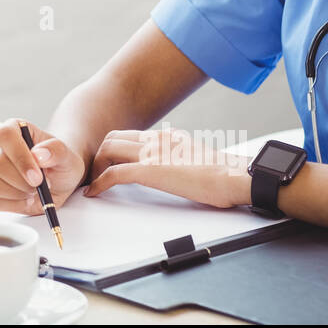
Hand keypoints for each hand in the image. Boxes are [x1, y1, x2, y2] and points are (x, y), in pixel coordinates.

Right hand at [0, 119, 85, 214]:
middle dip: (22, 181)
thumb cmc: (58, 162)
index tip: (37, 176)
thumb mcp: (66, 154)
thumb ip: (56, 150)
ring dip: (15, 193)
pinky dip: (12, 204)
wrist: (58, 179)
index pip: (5, 135)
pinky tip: (26, 198)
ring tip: (34, 191)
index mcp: (13, 129)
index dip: (19, 156)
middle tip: (42, 185)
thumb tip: (39, 154)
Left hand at [83, 127, 250, 207]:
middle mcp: (156, 140)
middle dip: (100, 155)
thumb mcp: (195, 155)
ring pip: (109, 150)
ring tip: (93, 183)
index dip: (113, 148)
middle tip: (95, 173)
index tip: (107, 162)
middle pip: (113, 138)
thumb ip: (179, 153)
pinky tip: (95, 192)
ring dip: (96, 167)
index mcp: (167, 136)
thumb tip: (174, 158)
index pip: (129, 135)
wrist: (234, 176)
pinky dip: (99, 183)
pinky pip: (115, 173)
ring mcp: (152, 153)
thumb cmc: (223, 173)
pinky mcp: (150, 171)